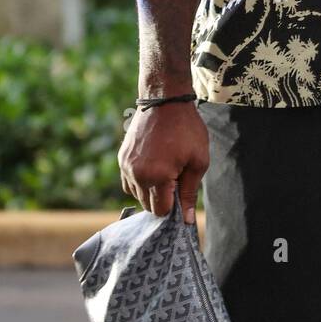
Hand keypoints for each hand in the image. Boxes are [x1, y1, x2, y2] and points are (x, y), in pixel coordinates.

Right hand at [118, 102, 209, 222]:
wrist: (166, 100)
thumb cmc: (187, 130)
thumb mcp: (198, 161)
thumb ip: (190, 193)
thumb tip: (187, 221)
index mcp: (157, 177)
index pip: (161, 211)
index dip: (174, 207)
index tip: (182, 193)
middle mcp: (137, 175)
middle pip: (148, 206)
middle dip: (163, 199)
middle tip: (176, 179)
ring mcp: (126, 166)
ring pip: (136, 195)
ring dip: (150, 191)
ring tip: (165, 171)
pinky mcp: (121, 158)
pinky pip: (128, 182)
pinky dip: (140, 181)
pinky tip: (154, 167)